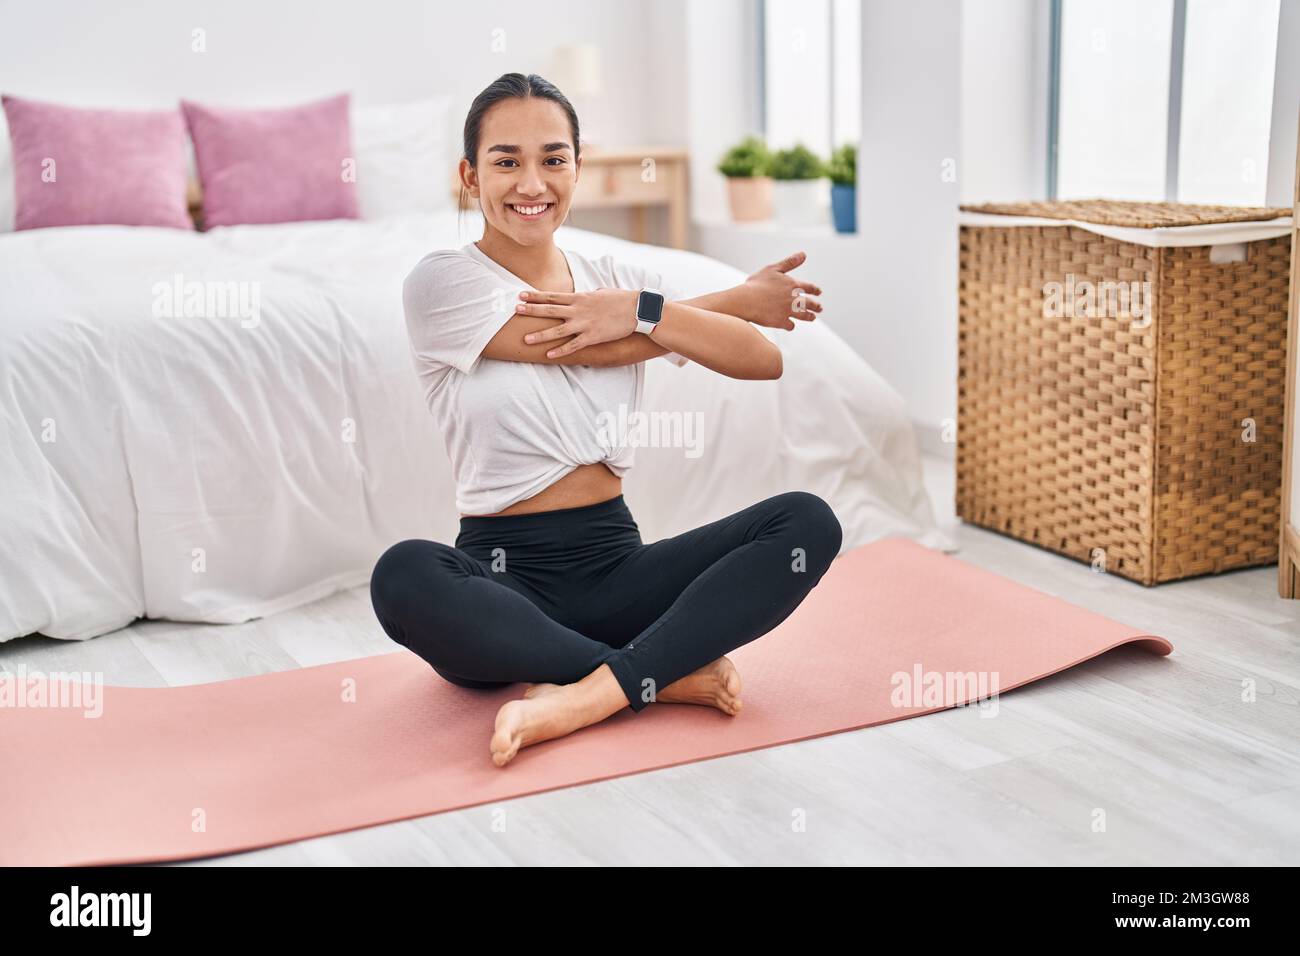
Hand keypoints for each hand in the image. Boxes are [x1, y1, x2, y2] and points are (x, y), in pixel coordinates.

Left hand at [517, 287, 639, 357]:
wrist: (637, 310)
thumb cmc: (620, 300)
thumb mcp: (600, 293)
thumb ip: (587, 296)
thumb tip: (583, 296)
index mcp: (579, 298)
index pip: (552, 296)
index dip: (535, 296)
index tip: (520, 295)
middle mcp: (578, 310)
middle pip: (550, 310)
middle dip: (531, 310)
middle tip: (515, 310)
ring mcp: (584, 324)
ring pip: (557, 330)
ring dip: (540, 335)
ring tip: (525, 339)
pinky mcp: (593, 337)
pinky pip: (573, 346)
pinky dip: (560, 351)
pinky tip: (549, 355)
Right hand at [742, 251, 822, 329]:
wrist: (746, 301)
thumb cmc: (757, 283)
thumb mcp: (773, 269)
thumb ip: (790, 262)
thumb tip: (804, 254)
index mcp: (793, 285)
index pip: (809, 287)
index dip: (815, 290)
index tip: (818, 292)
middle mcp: (794, 299)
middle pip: (810, 303)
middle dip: (816, 306)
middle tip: (819, 308)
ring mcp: (788, 311)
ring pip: (804, 315)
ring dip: (809, 316)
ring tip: (812, 317)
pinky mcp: (781, 322)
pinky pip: (790, 325)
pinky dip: (791, 325)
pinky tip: (790, 325)